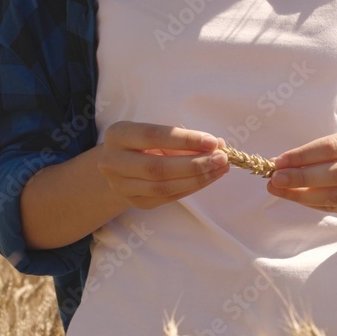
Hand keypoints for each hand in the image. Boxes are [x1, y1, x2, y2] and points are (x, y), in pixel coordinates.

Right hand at [98, 121, 228, 208]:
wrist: (118, 166)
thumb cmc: (142, 143)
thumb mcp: (154, 133)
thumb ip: (182, 138)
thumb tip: (217, 145)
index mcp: (118, 135)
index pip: (153, 136)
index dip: (185, 140)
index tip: (212, 141)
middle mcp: (114, 162)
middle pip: (158, 168)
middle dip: (195, 164)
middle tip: (222, 159)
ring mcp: (122, 186)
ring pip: (164, 187)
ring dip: (198, 179)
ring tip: (220, 169)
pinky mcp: (136, 202)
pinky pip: (168, 197)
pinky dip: (192, 187)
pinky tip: (208, 178)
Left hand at [266, 126, 336, 215]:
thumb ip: (317, 151)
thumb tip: (279, 164)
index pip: (332, 147)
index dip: (303, 155)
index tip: (278, 162)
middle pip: (336, 173)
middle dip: (302, 178)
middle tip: (275, 179)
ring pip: (336, 196)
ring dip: (303, 195)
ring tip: (279, 190)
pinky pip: (335, 208)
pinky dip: (312, 203)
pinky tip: (296, 197)